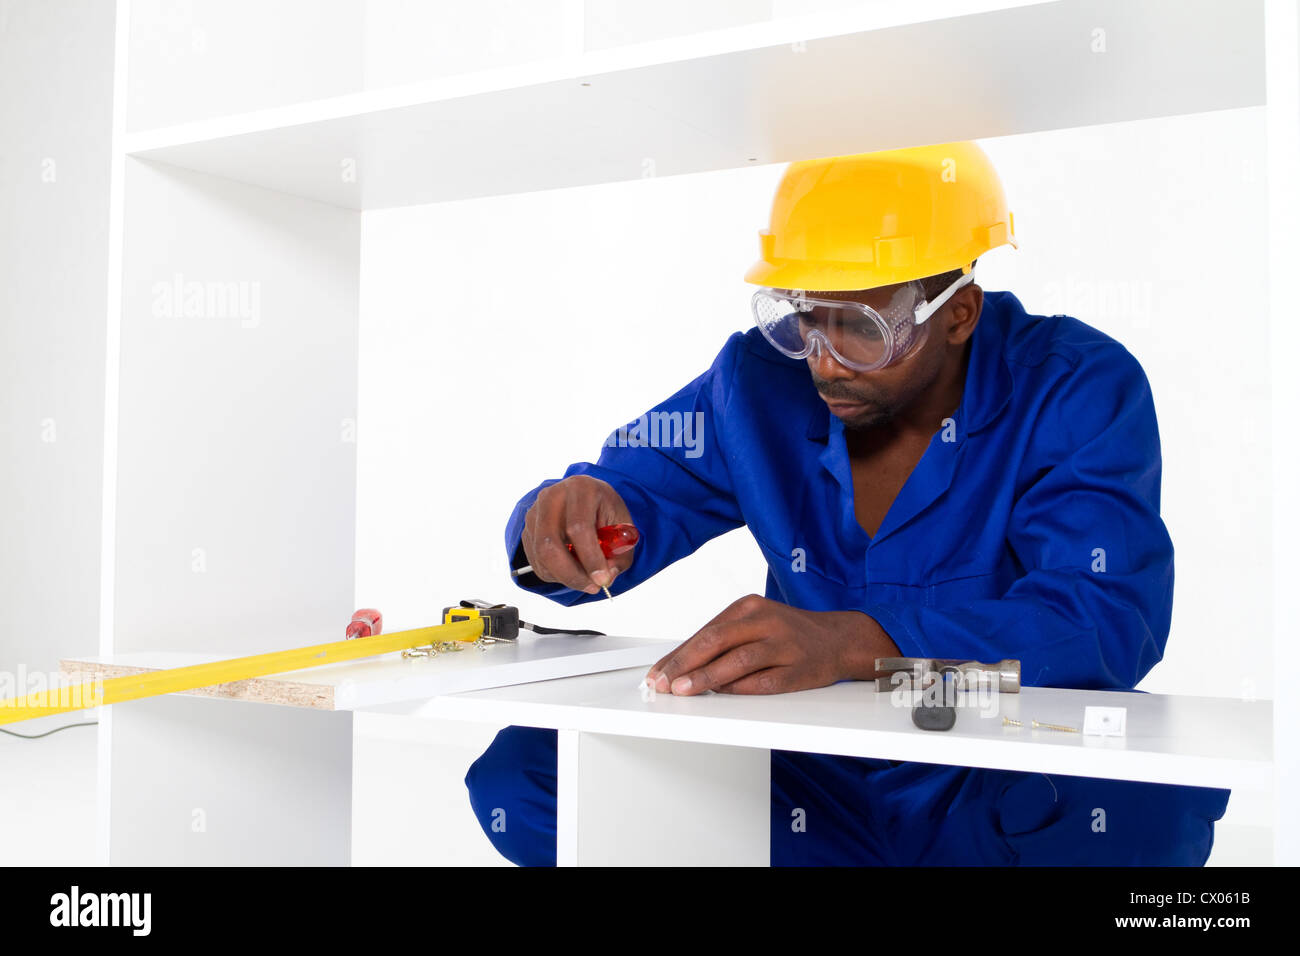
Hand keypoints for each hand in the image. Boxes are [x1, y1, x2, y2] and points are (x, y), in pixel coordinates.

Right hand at [520, 475, 635, 594]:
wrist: (585, 497)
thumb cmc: (604, 510)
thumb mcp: (623, 526)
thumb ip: (620, 554)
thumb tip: (606, 577)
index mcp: (581, 489)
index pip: (579, 527)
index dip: (590, 558)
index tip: (602, 579)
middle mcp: (552, 497)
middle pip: (551, 544)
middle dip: (572, 574)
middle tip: (591, 586)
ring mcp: (535, 513)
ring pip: (541, 556)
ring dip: (564, 577)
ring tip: (585, 578)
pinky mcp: (527, 529)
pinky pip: (536, 561)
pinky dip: (554, 574)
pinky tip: (571, 570)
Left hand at [645, 594, 900, 694]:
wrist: (838, 639)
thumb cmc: (788, 633)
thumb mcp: (754, 624)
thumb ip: (723, 641)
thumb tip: (682, 664)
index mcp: (749, 607)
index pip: (705, 632)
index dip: (678, 654)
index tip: (658, 671)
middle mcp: (765, 621)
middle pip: (716, 641)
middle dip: (684, 664)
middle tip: (663, 681)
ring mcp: (783, 645)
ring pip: (738, 660)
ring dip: (706, 677)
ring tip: (684, 690)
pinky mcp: (797, 669)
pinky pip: (763, 681)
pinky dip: (740, 689)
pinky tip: (722, 696)